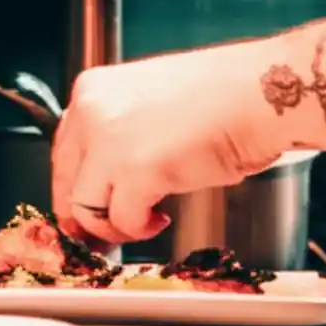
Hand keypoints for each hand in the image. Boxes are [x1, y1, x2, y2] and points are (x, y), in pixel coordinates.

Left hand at [52, 39, 285, 245]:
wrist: (260, 92)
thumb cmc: (223, 94)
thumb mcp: (151, 100)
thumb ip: (121, 131)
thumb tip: (110, 177)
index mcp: (93, 90)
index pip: (64, 149)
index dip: (75, 186)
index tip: (84, 210)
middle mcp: (91, 112)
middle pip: (66, 181)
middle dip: (84, 216)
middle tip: (104, 235)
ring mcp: (109, 142)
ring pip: (85, 208)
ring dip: (114, 225)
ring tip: (145, 221)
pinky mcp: (135, 171)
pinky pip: (122, 220)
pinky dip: (140, 228)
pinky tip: (161, 218)